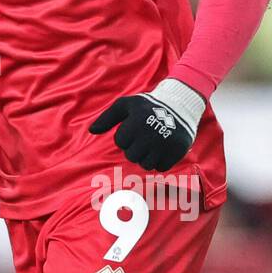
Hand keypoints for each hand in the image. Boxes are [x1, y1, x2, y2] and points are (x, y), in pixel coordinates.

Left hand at [89, 77, 204, 170]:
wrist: (179, 105)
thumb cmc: (147, 107)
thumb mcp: (126, 105)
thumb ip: (107, 117)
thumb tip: (92, 131)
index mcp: (136, 122)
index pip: (120, 142)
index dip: (126, 136)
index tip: (135, 128)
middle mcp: (150, 135)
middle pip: (131, 156)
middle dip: (135, 149)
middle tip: (144, 138)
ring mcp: (165, 144)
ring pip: (146, 164)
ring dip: (147, 157)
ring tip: (152, 144)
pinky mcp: (177, 151)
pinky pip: (161, 167)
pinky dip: (161, 161)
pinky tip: (163, 149)